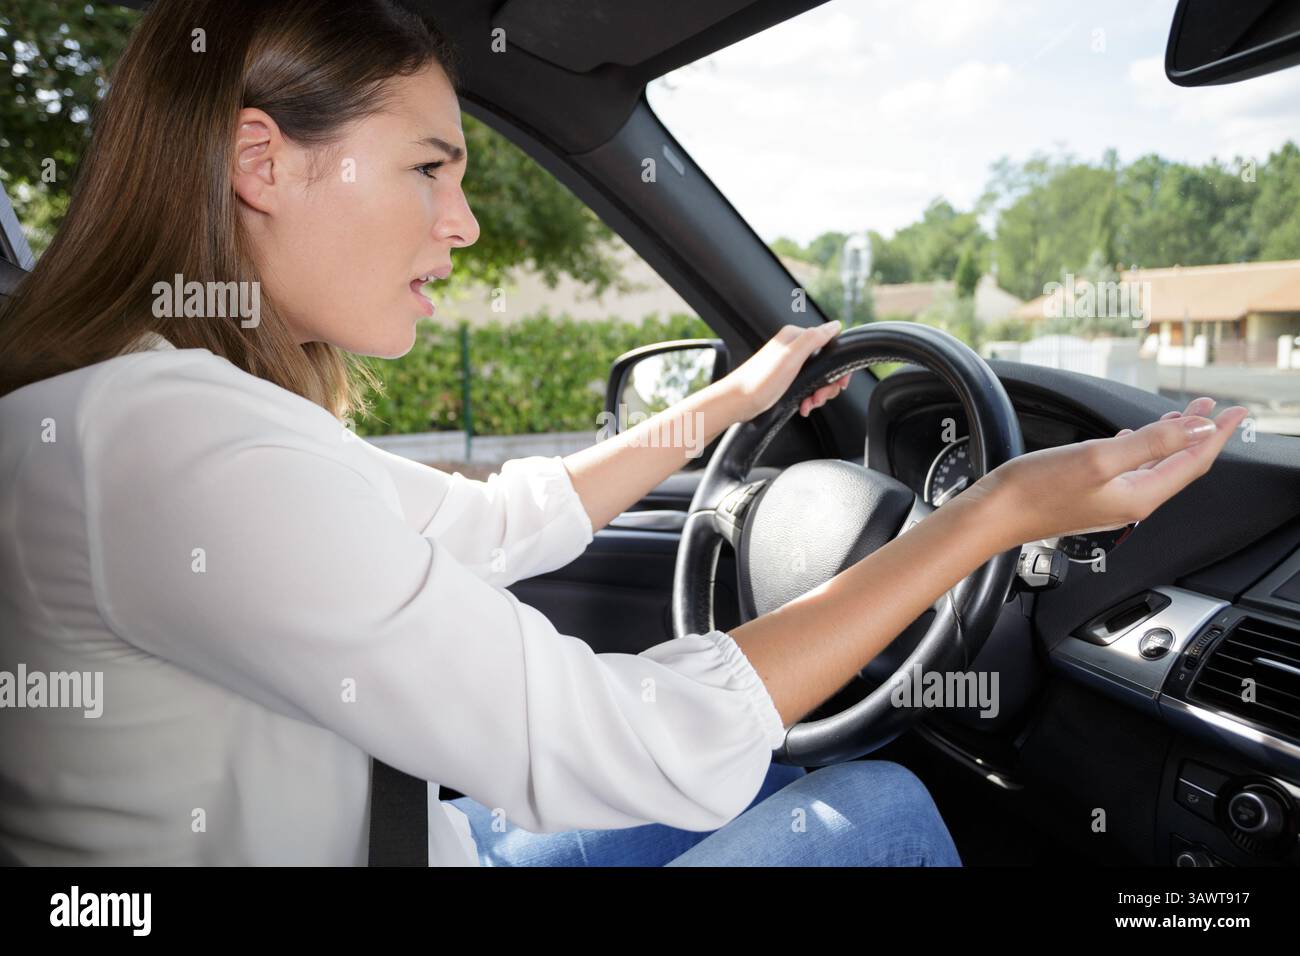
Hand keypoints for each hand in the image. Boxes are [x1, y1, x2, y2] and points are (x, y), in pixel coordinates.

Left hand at [720, 321, 852, 421]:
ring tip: (809, 404)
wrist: (735, 403)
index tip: (837, 384)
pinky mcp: (784, 380)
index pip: (830, 346)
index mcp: (795, 337)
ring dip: (818, 395)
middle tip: (819, 397)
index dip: (837, 367)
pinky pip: (806, 388)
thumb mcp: (790, 358)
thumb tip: (835, 325)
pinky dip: (808, 399)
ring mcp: (788, 365)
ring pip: (817, 379)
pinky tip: (803, 407)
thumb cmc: (759, 382)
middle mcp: (792, 348)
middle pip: (825, 365)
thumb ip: (813, 339)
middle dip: (827, 385)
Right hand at [967, 396, 1248, 549]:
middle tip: (1216, 409)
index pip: (1193, 461)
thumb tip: (1195, 432)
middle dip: (1200, 435)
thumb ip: (1150, 442)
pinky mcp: (1091, 495)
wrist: (994, 515)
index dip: (1218, 435)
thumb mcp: (1097, 458)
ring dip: (1173, 438)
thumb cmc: (1035, 490)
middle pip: (1179, 464)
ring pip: (1156, 465)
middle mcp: (1130, 501)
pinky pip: (1132, 469)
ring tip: (1186, 417)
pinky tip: (1136, 436)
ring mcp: (1110, 500)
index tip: (1235, 413)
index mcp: (1139, 495)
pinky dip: (1144, 447)